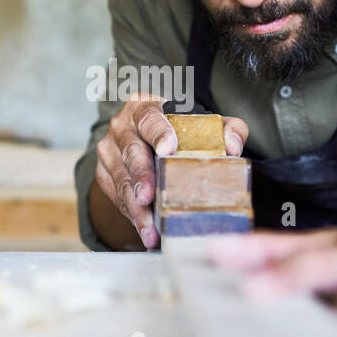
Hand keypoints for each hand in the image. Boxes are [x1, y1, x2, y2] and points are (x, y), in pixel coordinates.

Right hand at [93, 94, 248, 248]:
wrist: (150, 140)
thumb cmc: (179, 131)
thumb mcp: (204, 125)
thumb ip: (226, 129)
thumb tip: (232, 147)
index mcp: (144, 107)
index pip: (150, 118)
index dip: (159, 133)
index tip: (169, 149)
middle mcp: (122, 126)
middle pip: (131, 152)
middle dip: (141, 177)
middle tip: (149, 197)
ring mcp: (109, 151)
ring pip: (121, 180)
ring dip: (135, 206)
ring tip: (149, 227)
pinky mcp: (104, 174)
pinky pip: (116, 197)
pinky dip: (131, 215)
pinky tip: (145, 229)